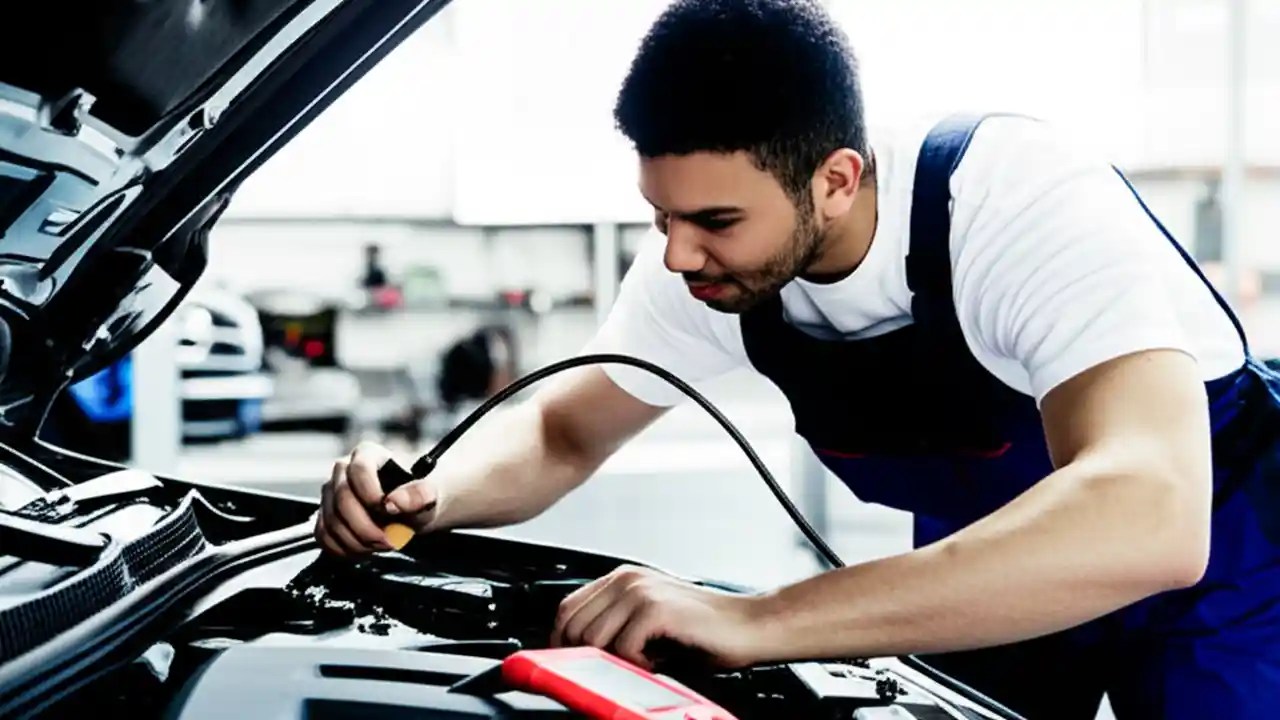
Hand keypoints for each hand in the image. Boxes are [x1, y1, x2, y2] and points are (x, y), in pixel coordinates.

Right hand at [313, 441, 439, 556]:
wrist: (412, 513)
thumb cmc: (418, 498)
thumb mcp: (429, 495)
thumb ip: (418, 494)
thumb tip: (394, 501)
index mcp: (368, 454)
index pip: (359, 470)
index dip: (372, 494)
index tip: (389, 513)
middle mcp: (343, 470)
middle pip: (342, 499)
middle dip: (366, 527)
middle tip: (389, 541)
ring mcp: (330, 493)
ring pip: (331, 521)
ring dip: (358, 542)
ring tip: (382, 544)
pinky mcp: (324, 516)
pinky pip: (324, 537)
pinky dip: (345, 550)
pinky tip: (366, 550)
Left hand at [550, 565, 771, 670]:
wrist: (751, 624)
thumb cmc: (706, 630)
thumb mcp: (650, 623)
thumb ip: (617, 627)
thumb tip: (579, 654)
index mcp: (622, 579)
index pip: (567, 609)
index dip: (564, 641)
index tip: (574, 665)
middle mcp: (627, 579)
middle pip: (572, 624)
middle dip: (584, 656)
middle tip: (612, 671)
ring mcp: (640, 590)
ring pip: (593, 638)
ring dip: (612, 662)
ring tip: (641, 665)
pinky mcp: (656, 608)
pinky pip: (622, 647)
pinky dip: (636, 666)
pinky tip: (656, 664)